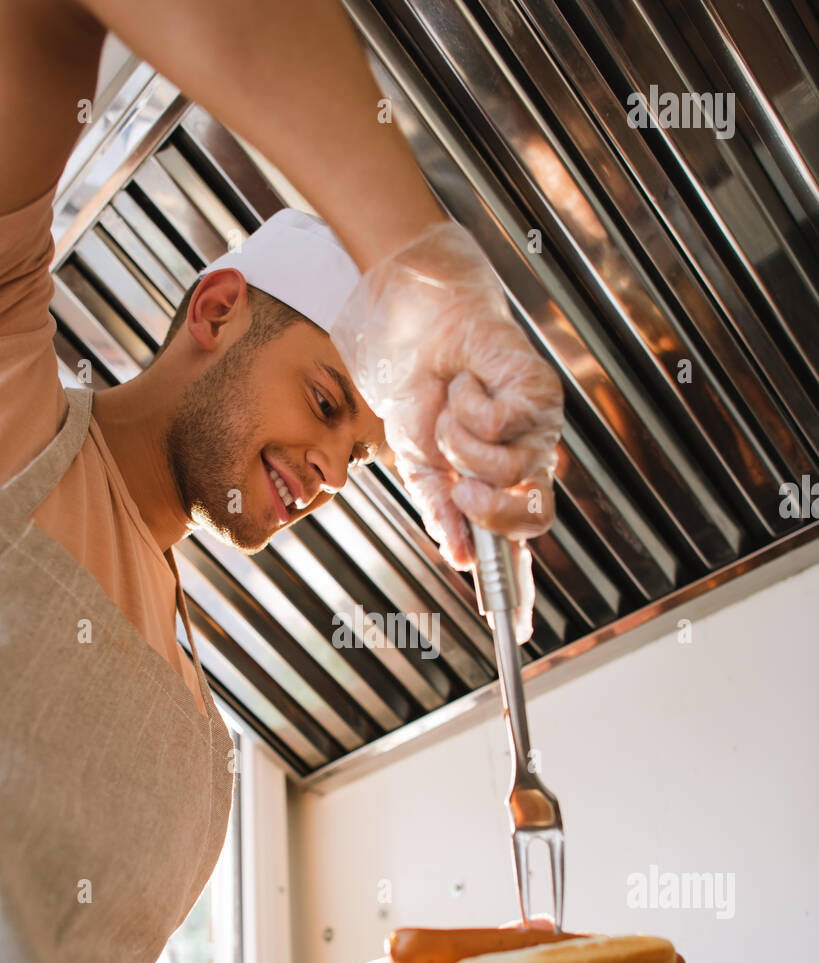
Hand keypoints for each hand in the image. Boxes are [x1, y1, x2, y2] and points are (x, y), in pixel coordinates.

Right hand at [330, 223, 562, 642]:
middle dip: (489, 510)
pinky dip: (470, 405)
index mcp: (500, 489)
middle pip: (534, 519)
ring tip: (456, 414)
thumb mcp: (420, 467)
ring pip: (510, 469)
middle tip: (462, 486)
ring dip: (465, 446)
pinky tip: (469, 385)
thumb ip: (442, 513)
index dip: (518, 587)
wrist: (420, 332)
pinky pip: (503, 423)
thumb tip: (462, 557)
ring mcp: (541, 430)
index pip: (516, 545)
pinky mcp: (541, 393)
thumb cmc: (425, 396)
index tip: (516, 630)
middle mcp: (528, 465)